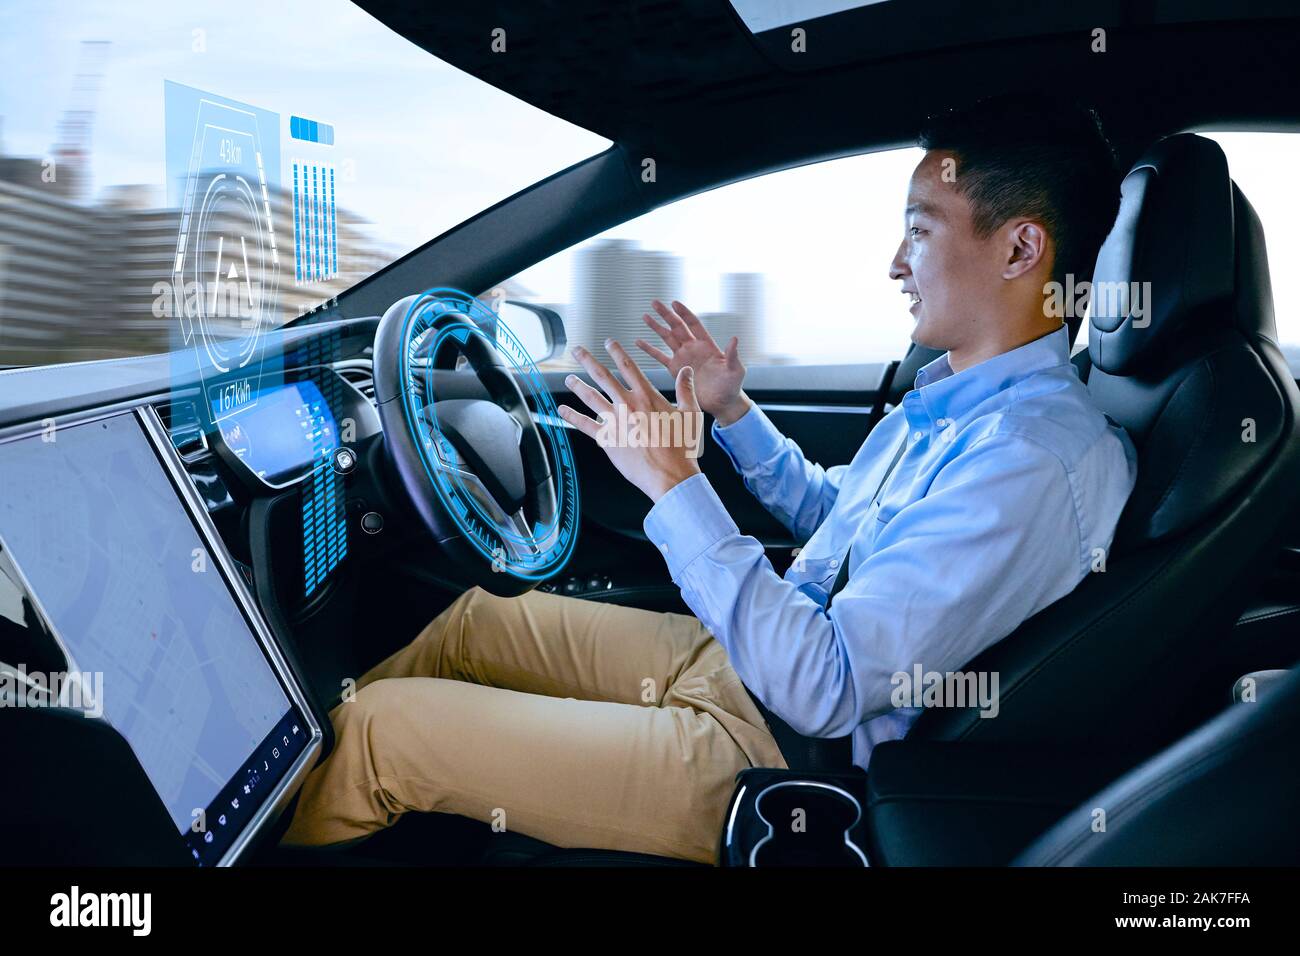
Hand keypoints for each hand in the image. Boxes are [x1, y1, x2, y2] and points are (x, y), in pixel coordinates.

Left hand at [558, 340, 703, 501]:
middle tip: (578, 351)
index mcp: (647, 396)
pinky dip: (572, 416)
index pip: (628, 367)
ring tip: (568, 379)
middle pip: (603, 377)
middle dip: (588, 361)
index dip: (617, 352)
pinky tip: (563, 410)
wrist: (670, 474)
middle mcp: (628, 404)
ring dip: (578, 386)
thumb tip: (687, 371)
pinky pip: (585, 425)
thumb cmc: (682, 447)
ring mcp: (615, 422)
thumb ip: (686, 389)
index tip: (610, 343)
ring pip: (591, 398)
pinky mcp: (607, 440)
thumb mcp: (690, 413)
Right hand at [636, 300, 751, 425]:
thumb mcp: (735, 370)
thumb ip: (732, 355)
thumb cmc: (732, 385)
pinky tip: (639, 342)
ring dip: (656, 328)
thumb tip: (735, 339)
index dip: (684, 313)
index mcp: (707, 345)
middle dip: (666, 315)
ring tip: (645, 317)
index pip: (694, 324)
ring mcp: (683, 358)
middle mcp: (693, 348)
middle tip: (655, 303)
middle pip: (677, 327)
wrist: (721, 402)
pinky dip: (650, 350)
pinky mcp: (676, 370)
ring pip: (667, 339)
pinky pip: (660, 357)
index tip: (674, 303)